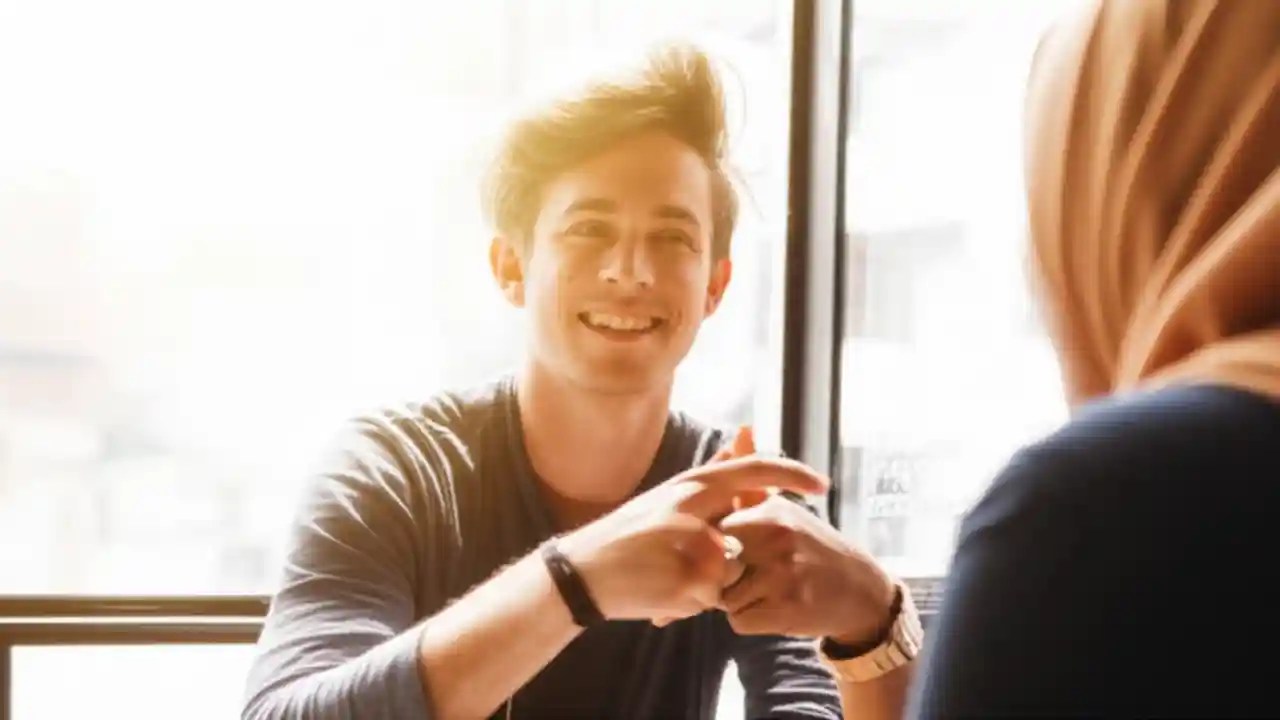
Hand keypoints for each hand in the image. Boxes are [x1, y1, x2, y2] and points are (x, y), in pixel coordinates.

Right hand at [558, 450, 827, 624]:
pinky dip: (696, 603)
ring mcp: (695, 548)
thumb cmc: (627, 533)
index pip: (755, 471)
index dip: (793, 475)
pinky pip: (716, 600)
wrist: (584, 572)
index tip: (822, 484)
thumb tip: (743, 436)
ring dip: (715, 584)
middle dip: (738, 555)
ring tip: (672, 576)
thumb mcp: (667, 494)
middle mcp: (697, 510)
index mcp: (691, 484)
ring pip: (736, 573)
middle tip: (693, 562)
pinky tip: (665, 592)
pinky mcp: (691, 584)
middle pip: (751, 532)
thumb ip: (711, 472)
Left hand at [718, 493, 895, 645]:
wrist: (861, 590)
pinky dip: (750, 620)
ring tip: (769, 591)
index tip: (741, 551)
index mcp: (772, 512)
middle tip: (753, 575)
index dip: (722, 546)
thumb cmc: (813, 549)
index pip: (716, 530)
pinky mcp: (786, 609)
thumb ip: (753, 484)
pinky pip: (738, 621)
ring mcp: (781, 574)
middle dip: (725, 574)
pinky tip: (774, 609)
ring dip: (739, 600)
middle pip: (716, 564)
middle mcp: (776, 539)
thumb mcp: (786, 510)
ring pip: (724, 596)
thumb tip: (740, 434)